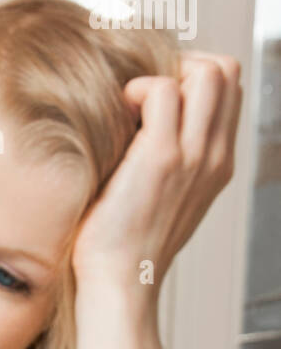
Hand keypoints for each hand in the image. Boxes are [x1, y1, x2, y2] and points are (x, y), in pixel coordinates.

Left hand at [71, 50, 242, 295]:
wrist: (121, 285)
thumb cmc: (127, 247)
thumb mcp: (164, 202)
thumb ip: (172, 165)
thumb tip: (145, 128)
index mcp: (218, 165)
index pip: (230, 90)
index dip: (195, 75)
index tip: (158, 94)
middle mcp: (214, 157)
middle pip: (227, 70)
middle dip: (184, 63)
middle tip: (145, 92)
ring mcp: (192, 156)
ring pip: (208, 72)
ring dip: (165, 73)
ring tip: (133, 105)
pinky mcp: (160, 159)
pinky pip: (163, 91)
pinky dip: (138, 89)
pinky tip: (118, 114)